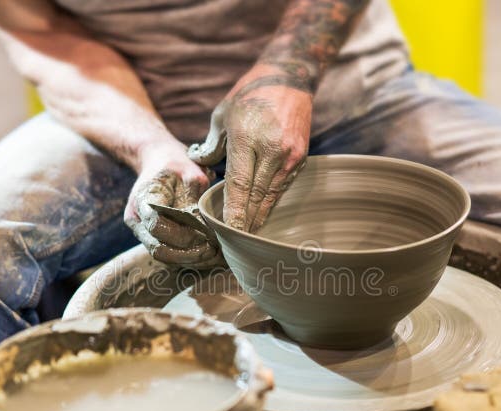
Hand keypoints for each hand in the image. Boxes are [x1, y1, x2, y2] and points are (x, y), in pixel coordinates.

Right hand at [124, 140, 221, 267]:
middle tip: (214, 251)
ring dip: (189, 260)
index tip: (206, 234)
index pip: (158, 225)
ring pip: (163, 256)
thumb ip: (195, 190)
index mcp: (143, 198)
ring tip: (214, 256)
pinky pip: (168, 255)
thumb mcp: (187, 168)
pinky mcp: (151, 238)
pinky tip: (207, 257)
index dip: (182, 234)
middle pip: (158, 248)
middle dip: (188, 254)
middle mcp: (137, 219)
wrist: (157, 162)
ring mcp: (141, 231)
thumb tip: (206, 217)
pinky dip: (187, 259)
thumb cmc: (174, 164)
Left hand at [188, 64, 311, 231]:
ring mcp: (289, 155)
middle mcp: (271, 149)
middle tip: (235, 242)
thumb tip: (200, 164)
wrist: (290, 78)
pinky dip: (271, 203)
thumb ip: (211, 145)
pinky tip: (262, 216)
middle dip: (246, 221)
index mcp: (247, 138)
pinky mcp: (301, 157)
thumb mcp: (222, 115)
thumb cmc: (250, 95)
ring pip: (272, 195)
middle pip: (256, 196)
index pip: (239, 184)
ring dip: (259, 217)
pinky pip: (282, 186)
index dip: (234, 210)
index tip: (227, 230)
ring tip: (248, 236)